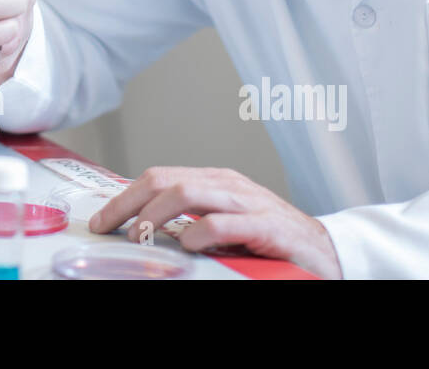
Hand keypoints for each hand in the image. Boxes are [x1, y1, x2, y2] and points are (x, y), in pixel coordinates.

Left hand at [89, 166, 342, 278]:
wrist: (326, 251)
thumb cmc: (270, 241)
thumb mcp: (224, 226)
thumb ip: (190, 223)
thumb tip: (142, 232)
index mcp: (214, 182)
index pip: (159, 177)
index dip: (125, 196)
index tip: (101, 219)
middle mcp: (227, 185)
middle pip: (165, 179)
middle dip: (130, 202)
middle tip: (108, 226)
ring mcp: (247, 202)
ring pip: (188, 191)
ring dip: (155, 213)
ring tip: (137, 234)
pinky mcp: (265, 225)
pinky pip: (223, 221)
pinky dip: (198, 232)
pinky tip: (187, 245)